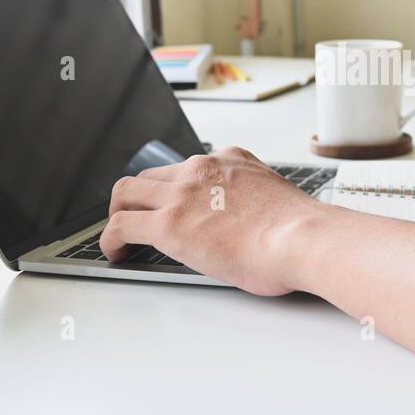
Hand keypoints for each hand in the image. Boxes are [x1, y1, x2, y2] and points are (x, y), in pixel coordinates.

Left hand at [99, 146, 323, 295]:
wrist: (303, 238)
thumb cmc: (301, 231)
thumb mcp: (276, 199)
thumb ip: (256, 203)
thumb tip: (255, 226)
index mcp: (230, 161)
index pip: (189, 168)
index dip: (175, 189)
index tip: (173, 204)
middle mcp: (202, 170)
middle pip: (152, 175)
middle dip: (139, 197)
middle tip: (137, 217)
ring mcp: (182, 194)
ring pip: (127, 192)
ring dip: (119, 212)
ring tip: (119, 235)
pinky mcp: (168, 224)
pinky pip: (121, 225)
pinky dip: (111, 239)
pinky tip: (115, 253)